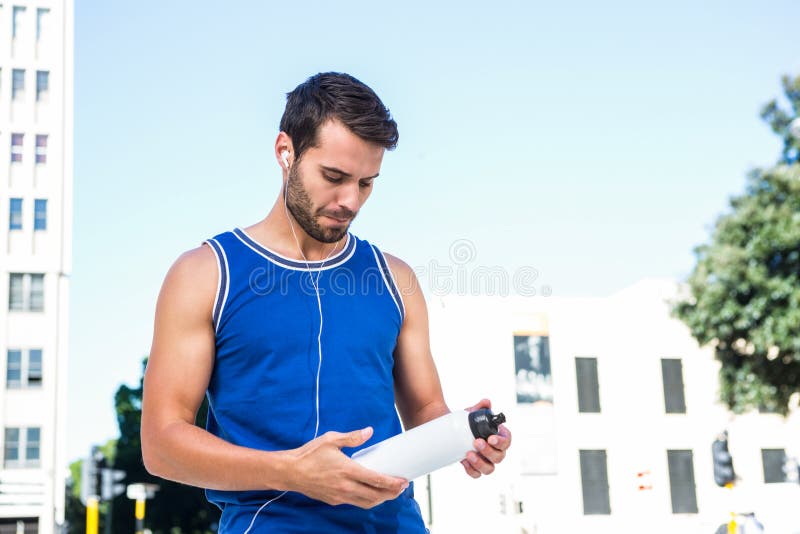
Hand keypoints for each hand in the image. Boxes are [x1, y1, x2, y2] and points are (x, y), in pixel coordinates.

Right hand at [287, 427, 408, 508]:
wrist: (290, 472)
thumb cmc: (309, 454)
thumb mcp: (331, 440)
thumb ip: (352, 437)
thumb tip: (369, 431)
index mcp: (347, 470)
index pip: (376, 480)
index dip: (392, 483)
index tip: (403, 481)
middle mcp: (345, 487)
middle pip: (375, 496)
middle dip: (391, 494)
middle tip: (401, 488)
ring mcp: (339, 496)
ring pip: (366, 503)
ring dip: (380, 499)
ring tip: (390, 493)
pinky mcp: (333, 500)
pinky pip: (355, 503)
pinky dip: (366, 500)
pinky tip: (370, 493)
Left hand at [460, 399, 511, 478]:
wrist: (450, 429)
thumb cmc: (465, 421)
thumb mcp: (472, 413)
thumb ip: (480, 407)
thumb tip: (486, 402)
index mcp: (498, 437)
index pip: (507, 441)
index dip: (502, 442)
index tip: (490, 438)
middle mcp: (495, 450)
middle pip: (499, 457)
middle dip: (489, 451)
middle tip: (476, 442)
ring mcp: (485, 460)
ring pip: (490, 468)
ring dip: (480, 463)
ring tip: (468, 453)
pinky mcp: (474, 467)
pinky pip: (477, 474)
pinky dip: (472, 470)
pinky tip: (464, 462)